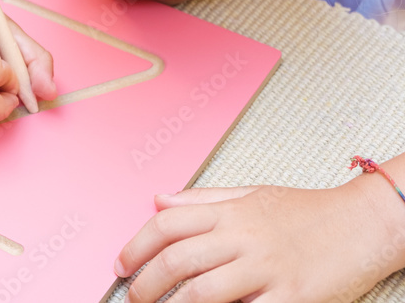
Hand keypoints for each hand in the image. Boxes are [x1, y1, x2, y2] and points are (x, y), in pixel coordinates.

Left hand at [115, 181, 402, 301]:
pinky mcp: (292, 295)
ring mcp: (266, 267)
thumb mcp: (252, 193)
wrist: (365, 222)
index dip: (135, 245)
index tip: (120, 265)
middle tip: (133, 297)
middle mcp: (243, 236)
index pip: (166, 224)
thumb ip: (203, 199)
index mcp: (230, 211)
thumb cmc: (308, 211)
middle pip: (177, 259)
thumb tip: (159, 199)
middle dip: (146, 283)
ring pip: (203, 290)